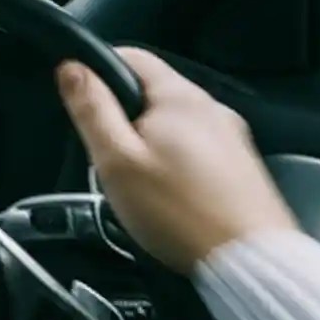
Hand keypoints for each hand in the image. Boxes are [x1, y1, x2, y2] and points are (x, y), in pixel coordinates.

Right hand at [56, 48, 296, 272]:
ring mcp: (231, 136)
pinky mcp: (240, 165)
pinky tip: (171, 199)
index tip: (83, 99)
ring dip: (151, 145)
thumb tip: (72, 68)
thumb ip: (92, 110)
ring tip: (142, 187)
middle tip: (111, 160)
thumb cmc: (181, 215)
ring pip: (174, 125)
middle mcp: (212, 107)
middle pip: (152, 95)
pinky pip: (197, 151)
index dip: (98, 70)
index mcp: (180, 97)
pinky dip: (177, 166)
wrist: (246, 263)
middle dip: (125, 120)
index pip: (131, 56)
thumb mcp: (118, 161)